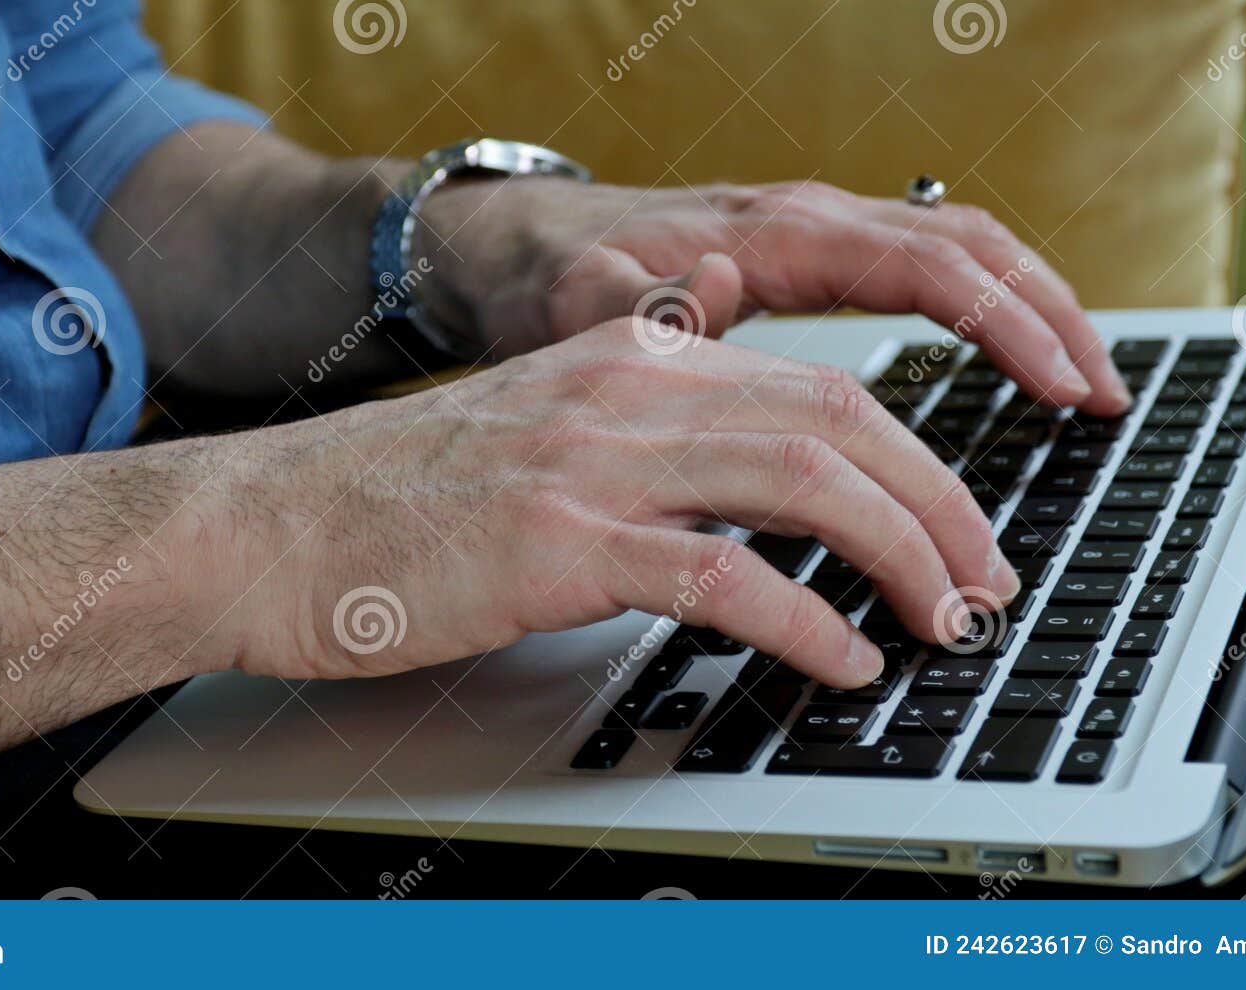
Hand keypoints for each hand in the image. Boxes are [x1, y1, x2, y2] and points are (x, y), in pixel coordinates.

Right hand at [228, 319, 1020, 688]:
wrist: (262, 526)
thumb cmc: (389, 497)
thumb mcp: (531, 422)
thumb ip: (635, 403)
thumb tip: (723, 393)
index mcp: (626, 356)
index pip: (815, 382)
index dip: (910, 456)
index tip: (952, 524)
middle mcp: (622, 389)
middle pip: (837, 419)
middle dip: (939, 504)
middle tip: (983, 578)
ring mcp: (591, 462)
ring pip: (802, 480)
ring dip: (900, 555)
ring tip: (945, 620)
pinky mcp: (556, 543)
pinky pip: (720, 575)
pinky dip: (803, 619)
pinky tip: (839, 658)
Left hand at [415, 178, 1130, 415]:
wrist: (520, 249)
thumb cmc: (552, 280)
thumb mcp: (580, 308)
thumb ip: (645, 310)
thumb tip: (709, 299)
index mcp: (770, 233)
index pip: (924, 262)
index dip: (1004, 322)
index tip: (1061, 383)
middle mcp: (806, 219)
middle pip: (967, 245)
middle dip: (1048, 314)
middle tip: (1106, 394)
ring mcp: (813, 233)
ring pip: (958, 248)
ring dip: (1030, 306)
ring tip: (1087, 382)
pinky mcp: (807, 257)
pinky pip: (923, 263)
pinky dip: (982, 304)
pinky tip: (1009, 355)